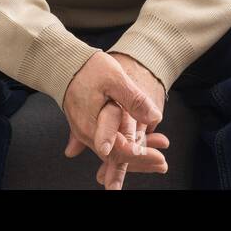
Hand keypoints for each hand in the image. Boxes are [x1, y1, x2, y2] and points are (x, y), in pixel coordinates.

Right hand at [61, 51, 167, 184]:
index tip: (158, 158)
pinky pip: (109, 143)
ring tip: (158, 161)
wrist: (68, 66)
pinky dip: (126, 147)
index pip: (118, 150)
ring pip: (113, 152)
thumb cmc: (90, 70)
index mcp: (92, 126)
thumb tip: (155, 118)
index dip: (140, 155)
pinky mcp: (91, 128)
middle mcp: (87, 134)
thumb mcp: (116, 79)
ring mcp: (87, 133)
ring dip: (135, 156)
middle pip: (116, 156)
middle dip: (141, 160)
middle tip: (163, 165)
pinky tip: (142, 147)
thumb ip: (134, 100)